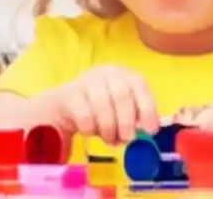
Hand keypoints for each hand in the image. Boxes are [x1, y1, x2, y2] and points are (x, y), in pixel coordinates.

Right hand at [41, 66, 158, 145]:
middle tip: (127, 139)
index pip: (139, 84)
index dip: (147, 108)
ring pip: (103, 105)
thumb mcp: (119, 111)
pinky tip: (90, 132)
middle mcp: (105, 72)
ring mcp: (86, 81)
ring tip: (109, 139)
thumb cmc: (98, 110)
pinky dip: (91, 129)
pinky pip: (85, 116)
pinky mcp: (69, 94)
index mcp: (122, 74)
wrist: (62, 107)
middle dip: (126, 121)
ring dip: (108, 128)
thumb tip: (147, 130)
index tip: (150, 130)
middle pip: (121, 94)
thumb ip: (135, 117)